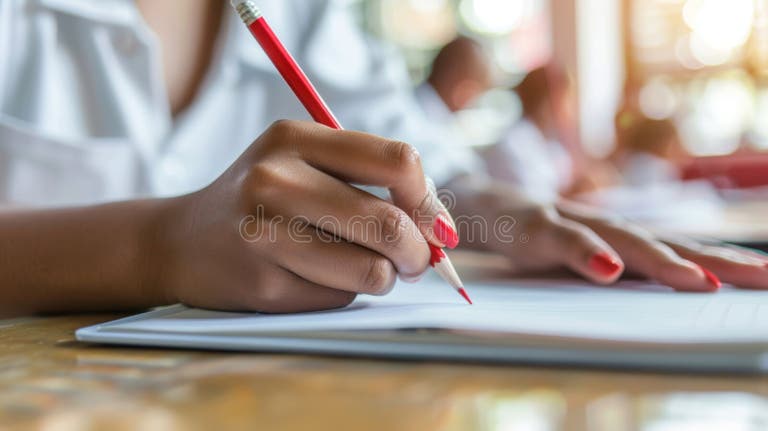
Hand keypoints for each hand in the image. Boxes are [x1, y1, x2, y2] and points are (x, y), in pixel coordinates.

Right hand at [151, 120, 453, 312]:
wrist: (181, 242)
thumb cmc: (261, 201)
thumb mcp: (303, 164)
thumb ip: (370, 181)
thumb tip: (442, 229)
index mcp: (293, 138)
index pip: (398, 161)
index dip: (429, 200)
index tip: (435, 224)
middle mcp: (274, 181)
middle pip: (389, 223)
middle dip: (419, 251)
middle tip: (416, 260)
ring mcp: (263, 235)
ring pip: (373, 271)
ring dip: (384, 276)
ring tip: (364, 266)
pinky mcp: (262, 286)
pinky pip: (341, 299)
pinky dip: (345, 293)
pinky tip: (315, 278)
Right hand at [449, 179, 767, 290]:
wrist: (465, 201)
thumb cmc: (521, 230)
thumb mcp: (566, 253)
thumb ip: (600, 265)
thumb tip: (639, 288)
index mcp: (609, 235)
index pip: (671, 247)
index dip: (715, 259)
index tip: (761, 274)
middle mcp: (596, 223)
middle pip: (660, 241)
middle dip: (710, 260)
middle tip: (760, 277)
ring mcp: (564, 219)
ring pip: (618, 238)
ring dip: (660, 259)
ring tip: (701, 282)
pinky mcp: (528, 224)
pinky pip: (558, 238)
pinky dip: (584, 251)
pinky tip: (608, 268)